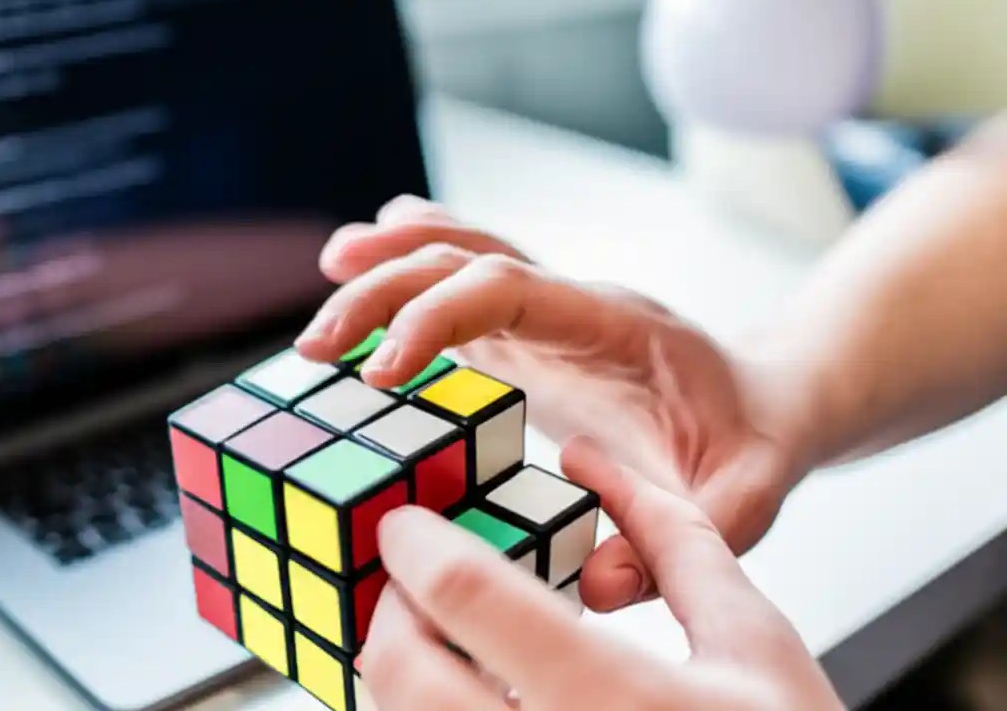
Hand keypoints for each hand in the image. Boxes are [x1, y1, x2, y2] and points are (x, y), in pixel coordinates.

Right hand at [297, 196, 810, 610]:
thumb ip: (679, 538)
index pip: (509, 292)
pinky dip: (406, 265)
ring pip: (456, 254)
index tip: (381, 371)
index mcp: (610, 325)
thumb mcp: (738, 500)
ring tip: (328, 272)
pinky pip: (457, 282)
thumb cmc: (745, 444)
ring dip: (387, 260)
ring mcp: (542, 312)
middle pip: (465, 261)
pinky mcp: (523, 332)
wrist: (761, 401)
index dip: (438, 317)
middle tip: (315, 344)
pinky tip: (360, 265)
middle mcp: (569, 303)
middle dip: (384, 291)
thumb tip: (591, 582)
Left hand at [359, 441, 842, 710]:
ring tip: (447, 646)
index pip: (470, 596)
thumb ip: (671, 538)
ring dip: (403, 673)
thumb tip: (591, 459)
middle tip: (413, 586)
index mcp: (622, 695)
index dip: (415, 544)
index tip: (403, 523)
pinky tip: (476, 700)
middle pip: (404, 672)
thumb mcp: (753, 639)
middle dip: (392, 611)